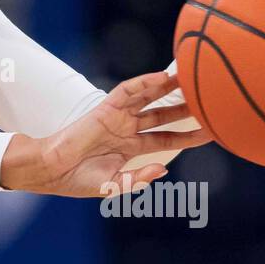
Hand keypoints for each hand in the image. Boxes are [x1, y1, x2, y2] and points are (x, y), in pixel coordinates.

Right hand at [0, 71, 212, 197]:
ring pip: (148, 99)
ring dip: (167, 88)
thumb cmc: (78, 180)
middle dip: (185, 108)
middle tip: (209, 99)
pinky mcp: (104, 109)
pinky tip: (159, 77)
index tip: (212, 132)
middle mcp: (127, 129)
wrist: (52, 171)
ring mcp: (116, 118)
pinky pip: (126, 92)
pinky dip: (142, 83)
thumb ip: (138, 179)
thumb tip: (163, 169)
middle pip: (162, 115)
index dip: (189, 136)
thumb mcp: (114, 186)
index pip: (167, 138)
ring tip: (190, 78)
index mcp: (131, 148)